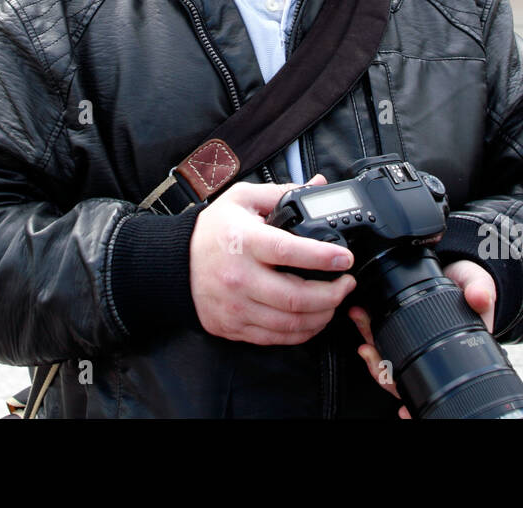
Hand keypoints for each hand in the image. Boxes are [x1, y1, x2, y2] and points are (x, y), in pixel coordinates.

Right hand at [190, 175, 355, 345]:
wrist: (174, 264)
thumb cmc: (212, 231)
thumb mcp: (242, 200)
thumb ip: (281, 193)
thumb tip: (317, 184)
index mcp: (244, 242)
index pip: (289, 252)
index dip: (323, 257)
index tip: (345, 258)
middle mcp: (240, 277)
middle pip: (296, 297)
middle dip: (333, 294)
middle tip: (347, 283)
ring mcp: (236, 307)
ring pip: (291, 323)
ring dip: (322, 315)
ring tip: (334, 300)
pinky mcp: (234, 327)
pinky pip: (277, 338)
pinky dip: (302, 332)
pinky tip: (313, 318)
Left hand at [351, 259, 495, 418]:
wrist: (458, 271)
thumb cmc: (471, 285)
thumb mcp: (479, 285)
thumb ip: (481, 291)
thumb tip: (479, 297)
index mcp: (458, 353)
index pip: (436, 384)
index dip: (419, 401)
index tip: (403, 411)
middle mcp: (435, 356)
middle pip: (406, 379)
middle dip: (383, 369)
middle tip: (368, 350)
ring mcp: (416, 346)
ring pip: (390, 362)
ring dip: (372, 351)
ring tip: (362, 331)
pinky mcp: (402, 331)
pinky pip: (383, 342)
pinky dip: (370, 335)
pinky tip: (362, 324)